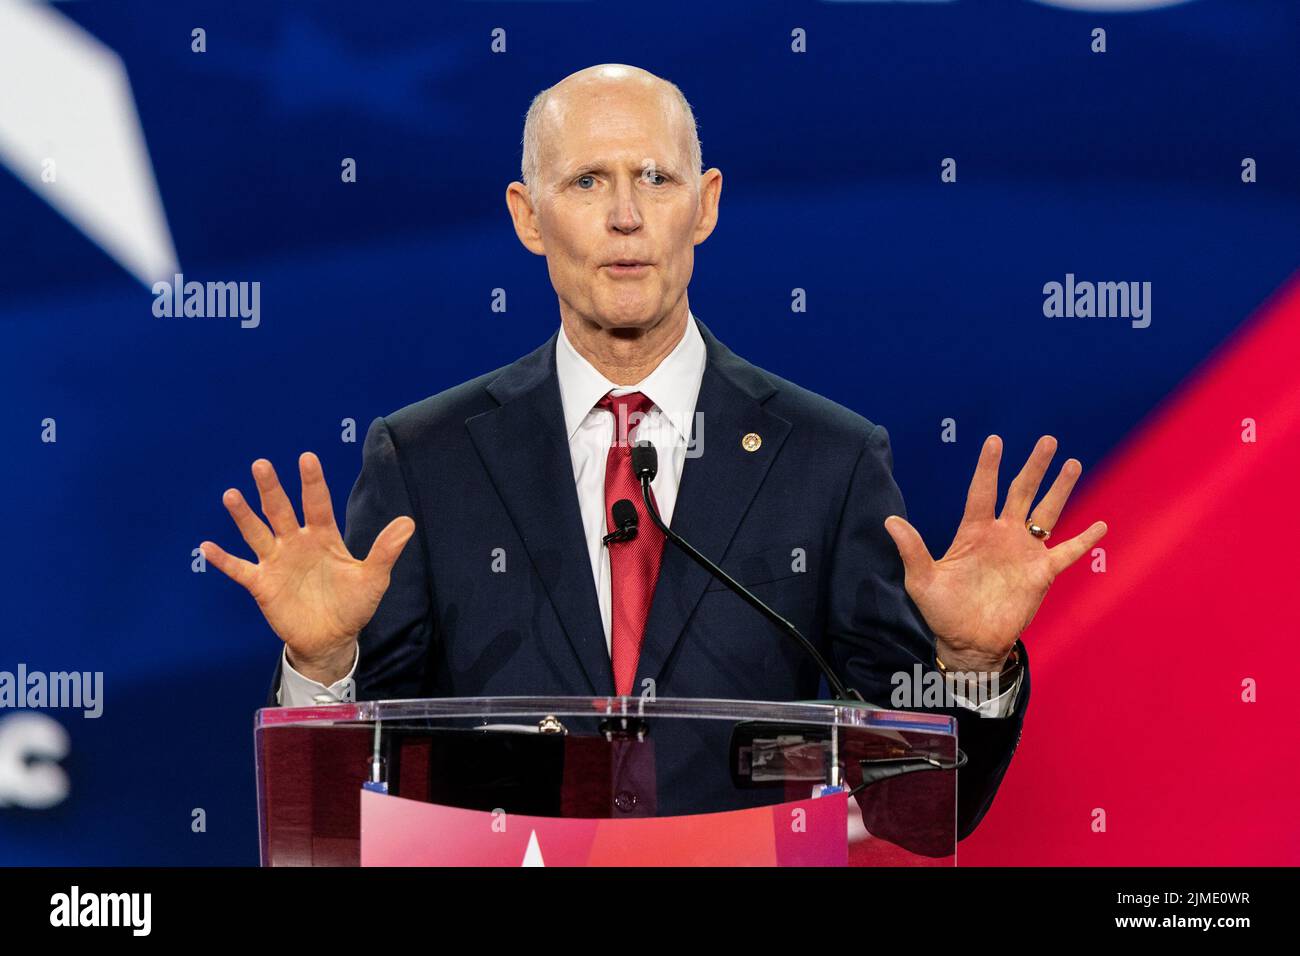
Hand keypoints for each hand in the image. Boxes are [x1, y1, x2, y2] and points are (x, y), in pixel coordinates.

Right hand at [200, 453, 414, 682]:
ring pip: (257, 532)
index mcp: (324, 536)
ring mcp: (277, 561)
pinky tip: (207, 546)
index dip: (312, 482)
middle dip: (271, 489)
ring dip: (244, 516)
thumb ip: (385, 550)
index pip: (317, 503)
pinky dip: (224, 560)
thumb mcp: (373, 578)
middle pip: (280, 510)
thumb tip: (408, 522)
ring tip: (231, 495)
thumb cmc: (353, 604)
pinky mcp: (262, 584)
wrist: (332, 638)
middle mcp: (296, 542)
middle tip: (261, 465)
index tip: (306, 458)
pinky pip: (239, 569)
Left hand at [883, 435, 1106, 672]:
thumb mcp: (922, 580)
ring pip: (1046, 512)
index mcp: (973, 531)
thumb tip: (890, 520)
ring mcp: (1024, 552)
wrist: (969, 642)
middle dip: (1034, 466)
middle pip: (1021, 492)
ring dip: (1060, 489)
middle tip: (1048, 440)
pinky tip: (1101, 525)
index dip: (988, 466)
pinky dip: (1084, 540)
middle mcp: (1001, 535)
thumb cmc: (943, 611)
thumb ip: (912, 549)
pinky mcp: (1042, 573)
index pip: (982, 491)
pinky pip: (1067, 552)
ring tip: (1073, 463)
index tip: (995, 440)